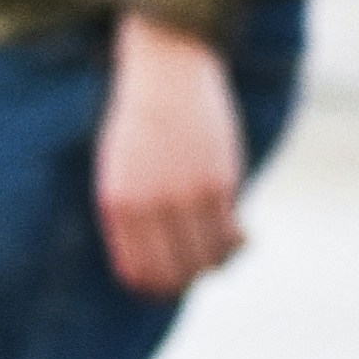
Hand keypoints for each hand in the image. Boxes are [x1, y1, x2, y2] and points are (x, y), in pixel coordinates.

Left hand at [95, 14, 248, 298]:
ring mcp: (186, 195)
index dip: (154, 288)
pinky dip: (237, 243)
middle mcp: (150, 205)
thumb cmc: (140, 121)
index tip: (167, 283)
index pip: (138, 273)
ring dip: (214, 265)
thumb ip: (129, 215)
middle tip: (195, 273)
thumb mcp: (117, 169)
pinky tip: (241, 235)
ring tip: (219, 253)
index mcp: (117, 204)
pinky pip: (231, 235)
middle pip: (173, 275)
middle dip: (185, 283)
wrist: (167, 70)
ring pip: (207, 261)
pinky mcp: (219, 182)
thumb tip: (148, 265)